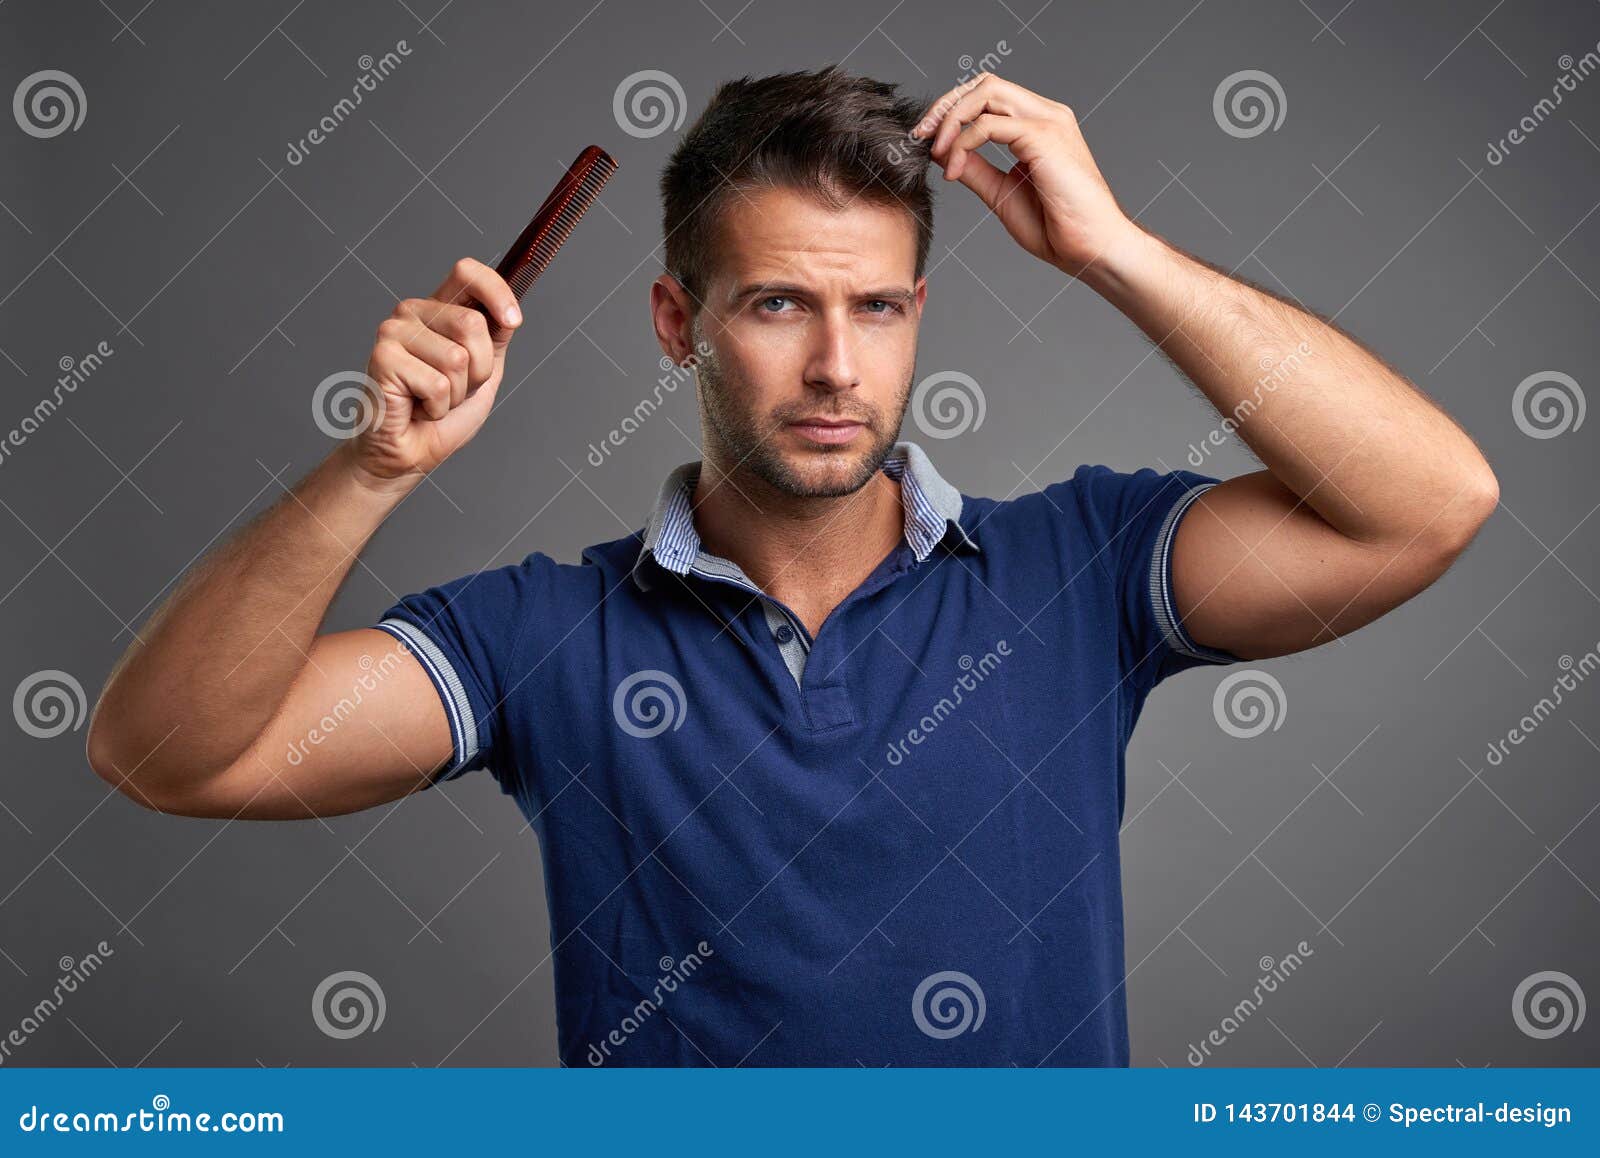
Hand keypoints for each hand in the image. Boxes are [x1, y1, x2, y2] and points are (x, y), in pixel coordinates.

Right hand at [350, 257, 522, 483]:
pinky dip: (438, 407)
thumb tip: (511, 310)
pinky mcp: (383, 358)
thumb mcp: (482, 369)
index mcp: (438, 308)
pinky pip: (438, 383)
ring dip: (457, 393)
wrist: (410, 452)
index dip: (496, 291)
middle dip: (478, 370)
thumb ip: (494, 336)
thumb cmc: (442, 412)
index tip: (513, 320)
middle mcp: (413, 312)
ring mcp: (394, 332)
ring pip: (458, 358)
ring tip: (434, 399)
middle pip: (471, 324)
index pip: (467, 273)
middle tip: (454, 387)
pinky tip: (418, 408)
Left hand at [912, 73, 1139, 277]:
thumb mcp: (1000, 192)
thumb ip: (974, 167)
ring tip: (936, 152)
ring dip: (951, 119)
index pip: (989, 95)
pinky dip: (962, 143)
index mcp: (1039, 124)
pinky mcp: (1044, 137)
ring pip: (985, 92)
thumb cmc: (1057, 227)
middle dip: (946, 106)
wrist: (1090, 249)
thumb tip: (942, 151)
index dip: (953, 110)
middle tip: (921, 136)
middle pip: (984, 84)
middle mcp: (1046, 115)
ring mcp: (1047, 122)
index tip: (926, 139)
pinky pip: (988, 125)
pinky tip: (954, 170)